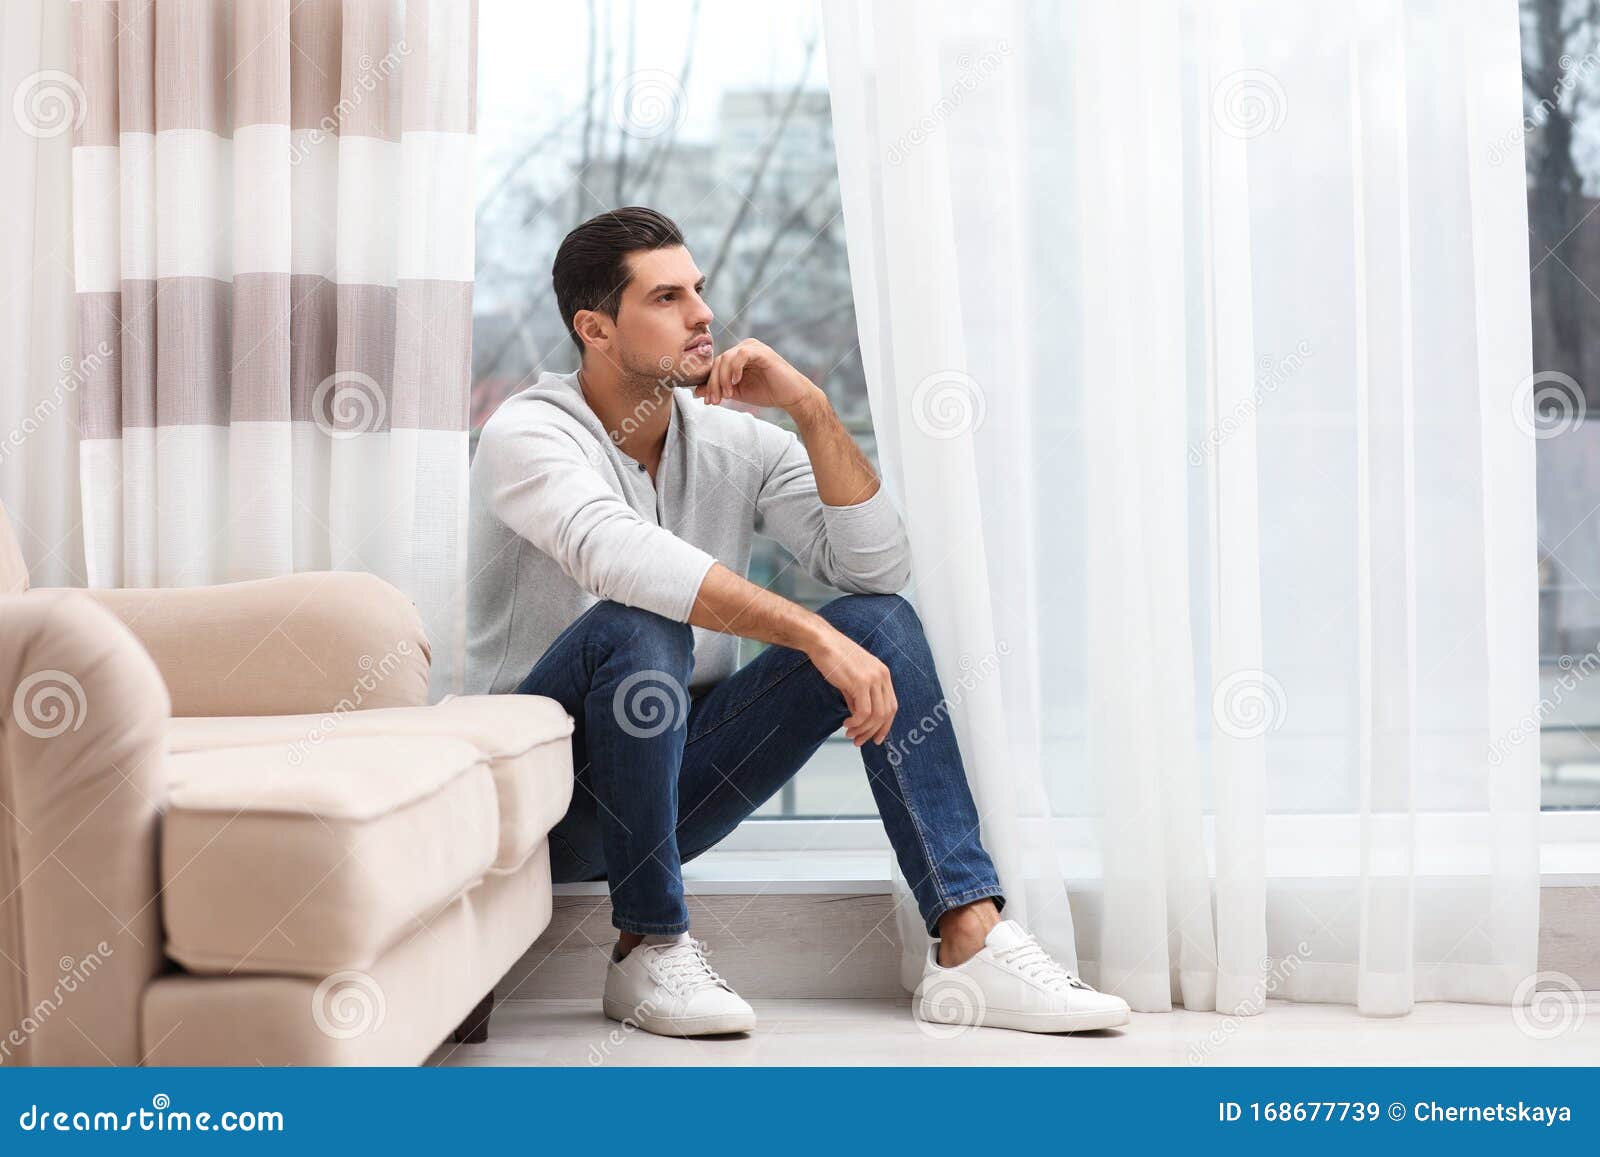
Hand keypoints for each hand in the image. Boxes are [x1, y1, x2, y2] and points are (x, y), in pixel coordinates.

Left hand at [693, 338, 819, 413]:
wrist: (791, 397)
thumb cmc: (767, 392)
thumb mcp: (737, 392)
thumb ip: (719, 389)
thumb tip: (696, 391)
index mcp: (737, 356)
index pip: (716, 366)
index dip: (710, 383)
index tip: (709, 401)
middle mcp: (743, 348)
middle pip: (719, 361)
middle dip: (714, 383)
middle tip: (715, 401)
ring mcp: (753, 348)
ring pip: (727, 358)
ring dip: (723, 379)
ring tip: (727, 395)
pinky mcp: (761, 351)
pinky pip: (741, 354)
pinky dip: (735, 368)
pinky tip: (735, 383)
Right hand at [806, 626, 897, 745]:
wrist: (822, 641)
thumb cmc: (833, 658)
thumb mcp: (851, 680)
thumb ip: (858, 698)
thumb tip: (859, 719)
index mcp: (883, 674)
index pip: (891, 706)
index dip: (885, 726)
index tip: (876, 739)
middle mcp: (882, 676)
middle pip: (887, 713)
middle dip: (873, 732)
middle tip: (859, 741)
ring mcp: (873, 678)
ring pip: (876, 715)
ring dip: (863, 730)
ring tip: (850, 734)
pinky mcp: (861, 682)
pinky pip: (864, 712)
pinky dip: (856, 723)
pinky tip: (846, 724)